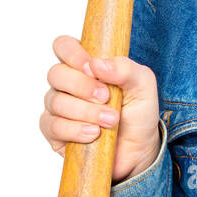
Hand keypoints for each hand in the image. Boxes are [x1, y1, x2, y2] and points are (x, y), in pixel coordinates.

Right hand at [41, 35, 161, 183]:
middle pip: (56, 74)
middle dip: (82, 86)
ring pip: (55, 101)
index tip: (92, 68)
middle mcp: (67, 84)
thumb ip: (126, 69)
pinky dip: (75, 130)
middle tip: (106, 97)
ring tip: (110, 121)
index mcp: (86, 65)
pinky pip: (52, 126)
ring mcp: (58, 107)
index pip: (64, 46)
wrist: (138, 150)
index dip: (72, 53)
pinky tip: (94, 134)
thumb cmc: (138, 113)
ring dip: (86, 111)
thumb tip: (97, 64)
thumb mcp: (143, 86)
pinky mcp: (54, 132)